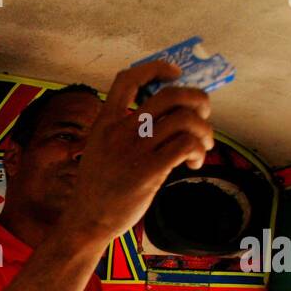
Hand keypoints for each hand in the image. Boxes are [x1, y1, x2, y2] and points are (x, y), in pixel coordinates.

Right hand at [65, 61, 214, 243]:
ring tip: (202, 145)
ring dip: (204, 130)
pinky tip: (193, 162)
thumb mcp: (99, 150)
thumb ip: (123, 131)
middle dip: (197, 99)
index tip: (174, 73)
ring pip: (185, 119)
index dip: (156, 68)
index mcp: (105, 123)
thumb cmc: (97, 189)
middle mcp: (120, 132)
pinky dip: (198, 150)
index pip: (128, 79)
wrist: (87, 222)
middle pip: (169, 94)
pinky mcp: (149, 171)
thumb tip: (165, 118)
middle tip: (202, 114)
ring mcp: (134, 151)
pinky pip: (186, 145)